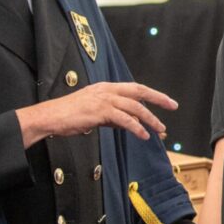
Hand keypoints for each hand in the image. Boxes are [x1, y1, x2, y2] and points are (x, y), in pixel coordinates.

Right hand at [15, 82, 176, 146]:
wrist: (50, 117)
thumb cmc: (69, 116)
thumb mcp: (95, 113)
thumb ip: (113, 116)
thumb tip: (130, 123)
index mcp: (106, 88)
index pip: (134, 88)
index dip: (152, 94)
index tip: (166, 101)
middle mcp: (107, 90)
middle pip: (139, 91)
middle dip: (158, 98)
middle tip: (173, 106)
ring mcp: (104, 99)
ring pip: (135, 107)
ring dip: (150, 119)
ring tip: (160, 129)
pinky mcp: (100, 111)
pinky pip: (124, 119)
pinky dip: (136, 127)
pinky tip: (143, 135)